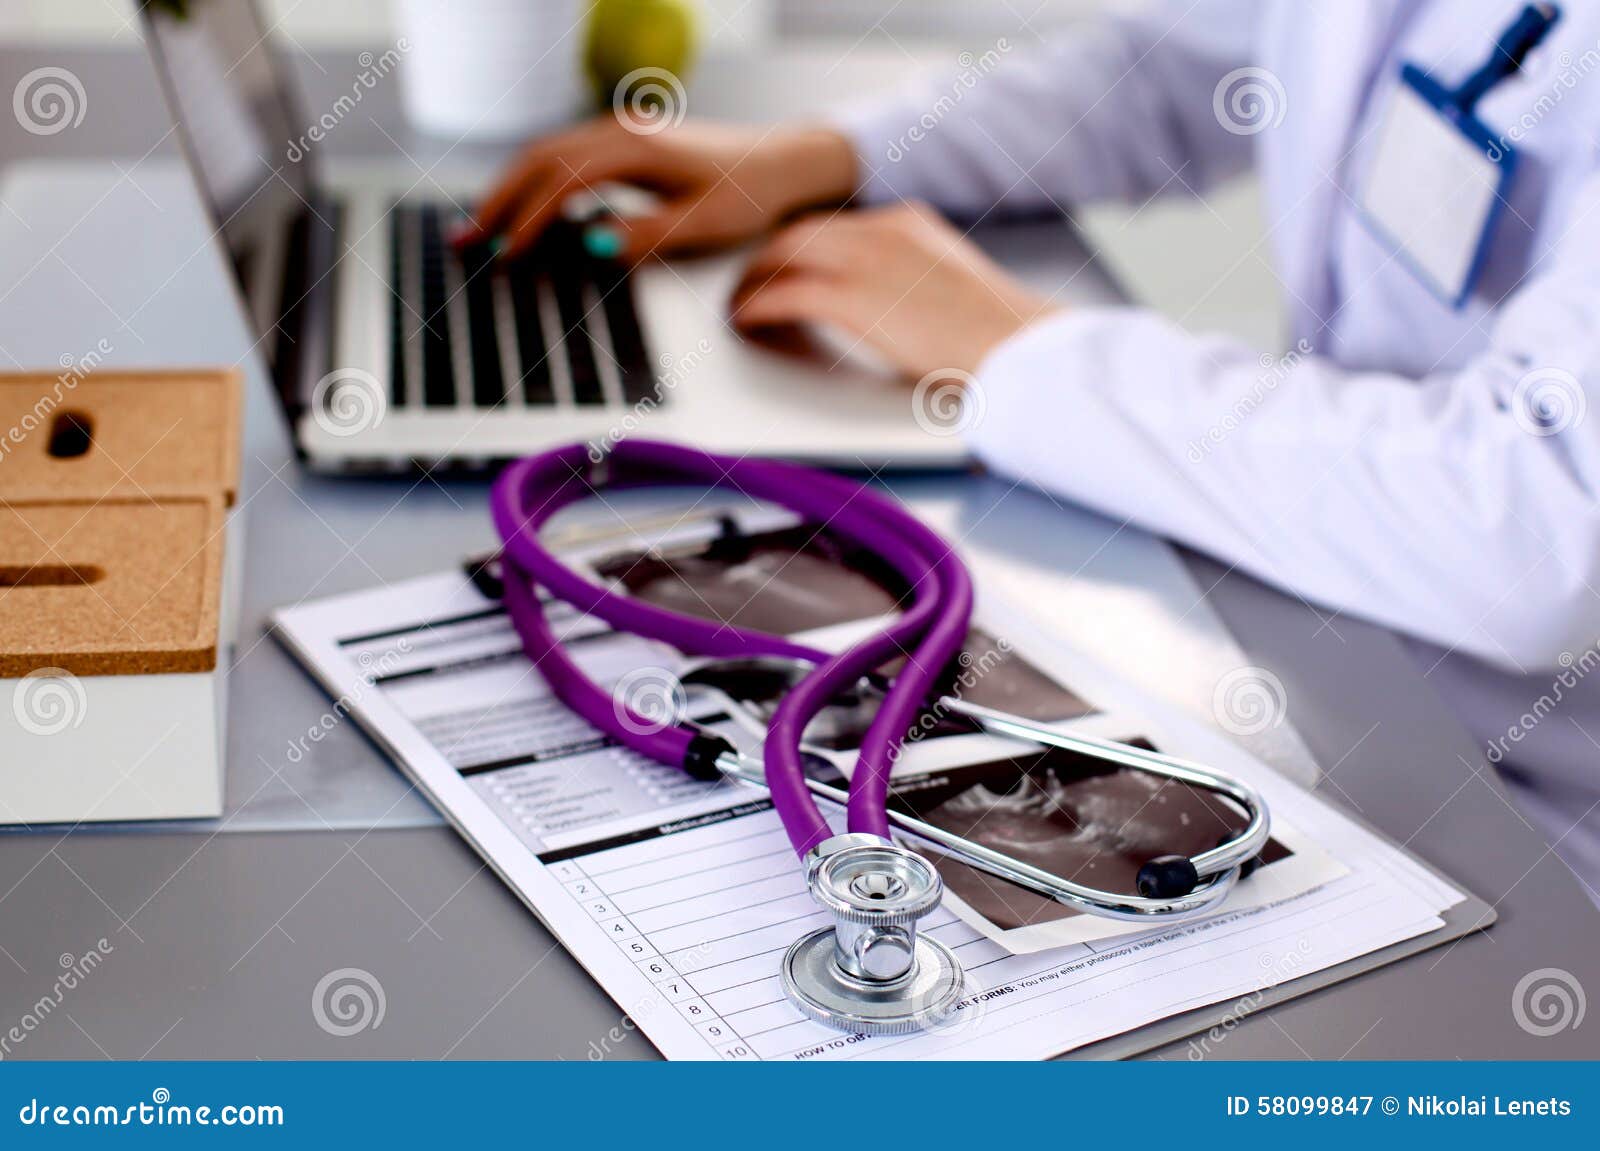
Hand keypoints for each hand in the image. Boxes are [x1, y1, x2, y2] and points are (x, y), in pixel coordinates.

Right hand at [457, 118, 859, 259]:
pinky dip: (532, 183)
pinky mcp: (621, 142)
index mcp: (634, 150)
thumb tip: (592, 243)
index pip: (562, 183)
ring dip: (507, 190)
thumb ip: (647, 235)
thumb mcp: (702, 224)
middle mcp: (618, 132)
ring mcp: (617, 132)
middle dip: (498, 202)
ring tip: (477, 228)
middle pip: (539, 160)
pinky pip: (562, 157)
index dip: (530, 220)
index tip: (507, 255)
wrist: (778, 164)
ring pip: (545, 154)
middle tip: (465, 242)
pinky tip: (519, 210)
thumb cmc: (747, 195)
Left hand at [729, 203, 1056, 377]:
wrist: (1015, 343)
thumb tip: (891, 302)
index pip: (835, 225)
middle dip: (767, 258)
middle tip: (746, 281)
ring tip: (738, 302)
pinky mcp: (853, 299)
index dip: (800, 246)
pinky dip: (757, 305)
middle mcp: (881, 230)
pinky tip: (746, 320)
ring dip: (753, 279)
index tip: (784, 263)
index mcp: (908, 222)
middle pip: (800, 232)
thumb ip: (913, 278)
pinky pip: (785, 294)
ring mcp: (865, 261)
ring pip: (784, 255)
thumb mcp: (951, 283)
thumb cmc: (996, 332)